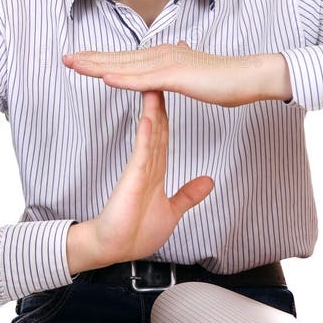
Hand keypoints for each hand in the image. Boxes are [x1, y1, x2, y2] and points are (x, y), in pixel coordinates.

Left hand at [62, 42, 291, 106]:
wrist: (249, 76)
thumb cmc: (225, 79)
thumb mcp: (195, 73)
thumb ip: (181, 67)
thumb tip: (177, 56)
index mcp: (164, 56)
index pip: (126, 59)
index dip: (101, 59)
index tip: (80, 60)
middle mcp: (162, 55)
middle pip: (119, 58)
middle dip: (90, 59)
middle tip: (64, 59)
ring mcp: (168, 64)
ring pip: (126, 66)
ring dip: (98, 65)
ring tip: (74, 65)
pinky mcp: (177, 76)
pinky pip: (145, 79)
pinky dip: (124, 79)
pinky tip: (106, 79)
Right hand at [66, 90, 212, 273]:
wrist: (113, 249)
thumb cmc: (135, 233)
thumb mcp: (171, 211)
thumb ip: (188, 194)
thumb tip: (209, 181)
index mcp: (156, 169)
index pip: (164, 132)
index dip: (169, 111)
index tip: (174, 90)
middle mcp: (147, 165)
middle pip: (157, 125)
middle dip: (161, 99)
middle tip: (162, 73)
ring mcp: (138, 170)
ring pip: (149, 134)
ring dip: (153, 109)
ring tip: (154, 85)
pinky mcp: (131, 180)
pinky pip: (141, 155)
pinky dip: (146, 136)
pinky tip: (149, 118)